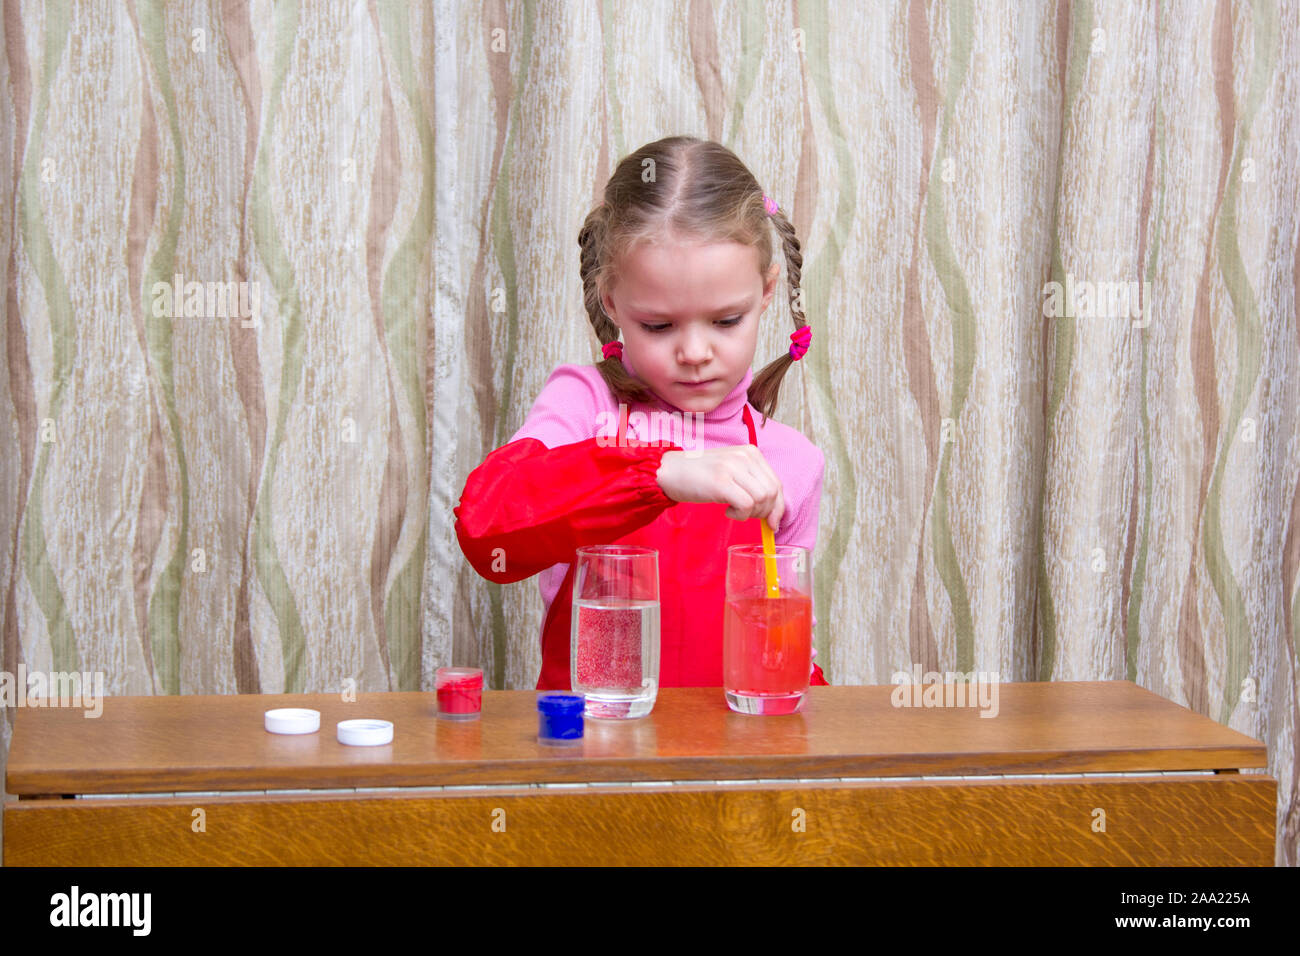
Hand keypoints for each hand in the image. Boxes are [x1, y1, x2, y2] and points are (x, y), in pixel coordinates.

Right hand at [656, 446, 785, 530]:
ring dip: (751, 513)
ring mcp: (732, 467)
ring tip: (734, 510)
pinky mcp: (721, 482)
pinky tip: (727, 511)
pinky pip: (746, 505)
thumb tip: (774, 513)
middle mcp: (744, 456)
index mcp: (750, 452)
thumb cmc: (700, 476)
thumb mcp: (732, 472)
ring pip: (761, 499)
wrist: (669, 471)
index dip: (778, 507)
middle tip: (747, 515)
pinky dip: (740, 515)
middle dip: (765, 512)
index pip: (776, 483)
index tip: (773, 523)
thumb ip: (752, 484)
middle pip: (772, 492)